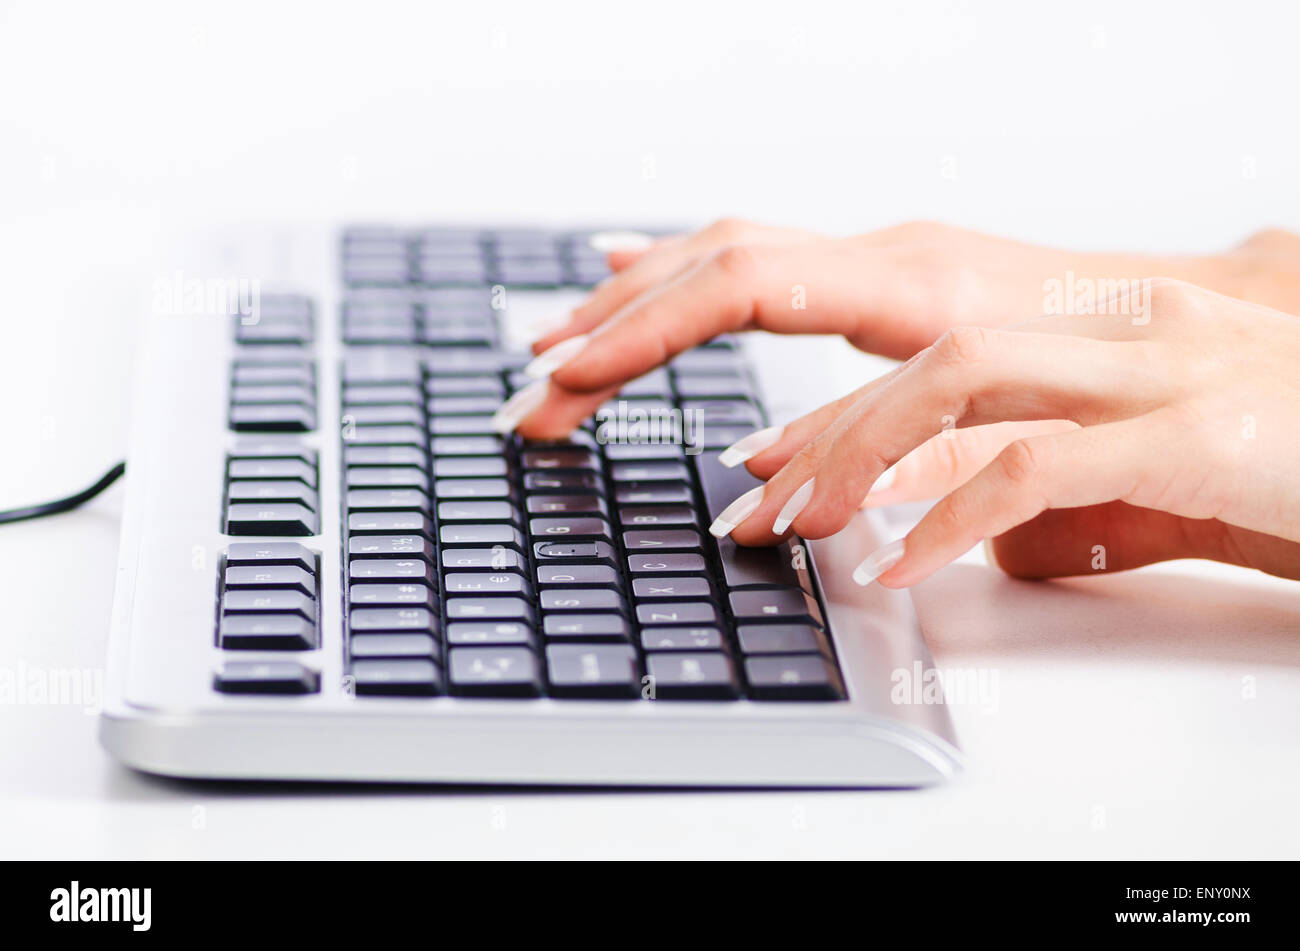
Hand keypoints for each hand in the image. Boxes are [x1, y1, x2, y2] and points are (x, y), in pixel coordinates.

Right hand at [500, 218, 1266, 438]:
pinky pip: (760, 259)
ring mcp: (878, 258)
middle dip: (607, 331)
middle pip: (708, 267)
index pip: (739, 286)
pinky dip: (683, 272)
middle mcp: (884, 257)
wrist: (1192, 333)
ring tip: (554, 347)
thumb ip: (882, 460)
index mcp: (912, 290)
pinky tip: (630, 272)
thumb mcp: (1009, 442)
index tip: (566, 375)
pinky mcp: (876, 275)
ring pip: (723, 253)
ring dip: (630, 303)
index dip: (641, 329)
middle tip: (532, 393)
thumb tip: (762, 489)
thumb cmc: (1120, 390)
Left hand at [710, 280, 1299, 585]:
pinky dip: (953, 514)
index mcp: (1111, 337)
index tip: (769, 457)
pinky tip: (901, 562)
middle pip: (934, 362)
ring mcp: (1160, 374)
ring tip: (800, 522)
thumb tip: (988, 542)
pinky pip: (1038, 463)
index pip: (943, 363)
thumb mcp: (1165, 482)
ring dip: (867, 455)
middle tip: (753, 504)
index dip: (845, 409)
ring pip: (968, 384)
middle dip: (828, 433)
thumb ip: (1074, 497)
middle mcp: (1125, 335)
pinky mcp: (1196, 434)